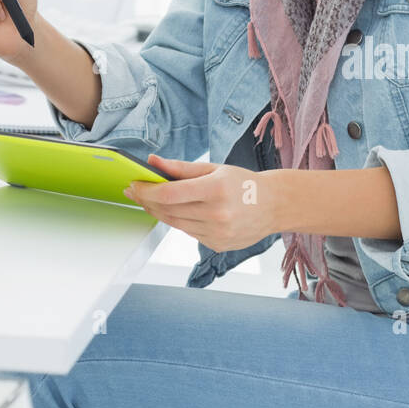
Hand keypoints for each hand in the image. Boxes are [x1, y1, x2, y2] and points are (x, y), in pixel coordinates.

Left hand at [123, 154, 276, 251]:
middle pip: (169, 211)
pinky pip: (189, 233)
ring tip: (149, 200)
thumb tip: (153, 162)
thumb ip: (181, 168)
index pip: (170, 194)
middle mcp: (218, 214)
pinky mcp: (218, 245)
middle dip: (147, 201)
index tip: (134, 184)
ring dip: (158, 212)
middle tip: (134, 191)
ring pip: (175, 224)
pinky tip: (176, 211)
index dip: (147, 190)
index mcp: (216, 189)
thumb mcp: (214, 168)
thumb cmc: (244, 183)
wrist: (274, 206)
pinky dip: (178, 222)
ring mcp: (218, 233)